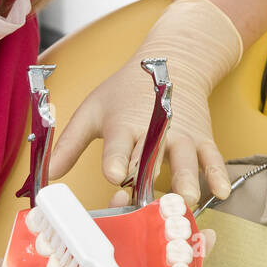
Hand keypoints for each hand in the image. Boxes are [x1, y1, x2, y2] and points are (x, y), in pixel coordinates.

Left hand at [46, 0, 242, 208]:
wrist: (173, 63)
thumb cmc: (125, 92)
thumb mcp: (92, 111)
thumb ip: (69, 145)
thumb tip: (44, 177)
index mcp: (124, 124)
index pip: (119, 143)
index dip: (117, 159)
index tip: (114, 174)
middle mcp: (155, 130)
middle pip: (152, 158)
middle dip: (149, 181)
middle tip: (148, 202)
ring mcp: (182, 135)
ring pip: (185, 159)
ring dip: (186, 179)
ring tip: (187, 199)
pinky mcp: (202, 139)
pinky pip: (212, 158)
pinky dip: (218, 174)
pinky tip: (222, 192)